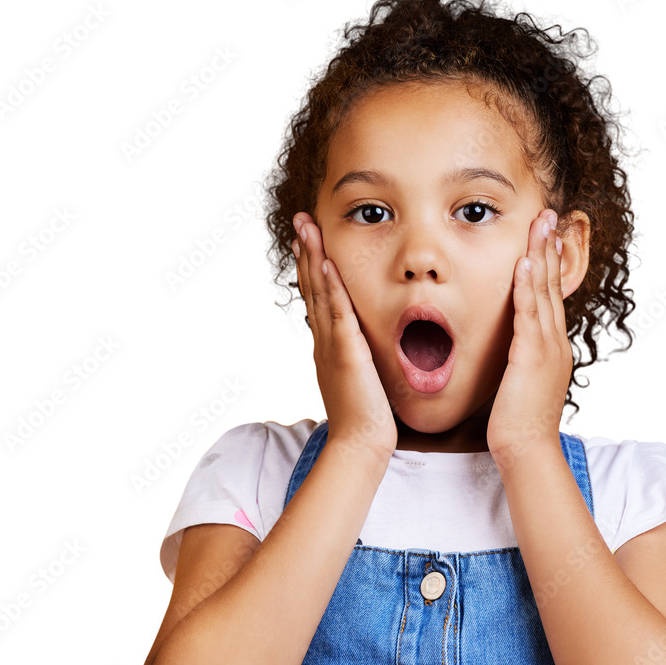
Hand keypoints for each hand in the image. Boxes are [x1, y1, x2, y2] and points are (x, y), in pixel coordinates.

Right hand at [292, 213, 397, 463]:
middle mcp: (324, 340)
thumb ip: (357, 356)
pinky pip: (337, 313)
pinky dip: (331, 287)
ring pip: (319, 293)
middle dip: (306, 251)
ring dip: (312, 257)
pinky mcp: (346, 353)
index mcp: (327, 344)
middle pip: (312, 286)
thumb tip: (361, 344)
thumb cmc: (365, 416)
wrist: (360, 444)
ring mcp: (332, 345)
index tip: (307, 240)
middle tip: (300, 220)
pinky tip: (327, 263)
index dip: (311, 266)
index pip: (317, 297)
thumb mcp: (359, 377)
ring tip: (306, 227)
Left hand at [486, 208, 572, 469]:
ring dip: (541, 256)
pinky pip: (529, 314)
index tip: (546, 238)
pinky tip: (524, 262)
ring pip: (544, 293)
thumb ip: (519, 362)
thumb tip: (511, 352)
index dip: (548, 266)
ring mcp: (546, 349)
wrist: (526, 450)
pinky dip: (527, 286)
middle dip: (550, 249)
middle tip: (549, 216)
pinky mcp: (531, 357)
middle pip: (552, 287)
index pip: (550, 298)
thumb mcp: (521, 385)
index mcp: (552, 349)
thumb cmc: (518, 425)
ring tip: (540, 224)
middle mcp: (555, 344)